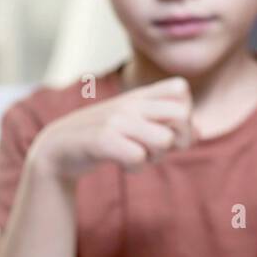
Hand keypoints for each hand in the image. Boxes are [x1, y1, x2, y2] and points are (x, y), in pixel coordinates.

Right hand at [28, 75, 197, 180]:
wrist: (58, 149)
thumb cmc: (103, 138)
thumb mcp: (135, 126)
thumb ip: (166, 126)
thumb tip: (198, 132)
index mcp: (139, 95)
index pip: (181, 89)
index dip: (184, 114)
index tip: (167, 129)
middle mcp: (129, 103)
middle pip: (182, 115)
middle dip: (178, 140)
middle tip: (158, 149)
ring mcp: (115, 119)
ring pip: (165, 139)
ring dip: (155, 156)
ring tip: (138, 155)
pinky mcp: (102, 139)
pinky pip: (139, 157)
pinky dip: (135, 167)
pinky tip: (123, 164)